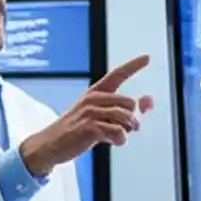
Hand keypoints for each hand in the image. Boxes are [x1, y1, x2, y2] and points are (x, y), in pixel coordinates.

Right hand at [20, 55, 155, 175]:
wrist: (51, 144)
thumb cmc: (77, 129)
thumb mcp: (97, 116)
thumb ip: (122, 110)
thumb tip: (149, 102)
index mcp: (94, 92)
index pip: (117, 74)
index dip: (133, 66)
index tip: (147, 57)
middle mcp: (92, 99)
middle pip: (129, 103)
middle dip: (132, 119)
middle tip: (123, 128)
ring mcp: (90, 112)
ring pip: (126, 117)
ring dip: (128, 130)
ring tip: (118, 136)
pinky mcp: (89, 128)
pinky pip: (118, 132)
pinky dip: (120, 140)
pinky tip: (113, 142)